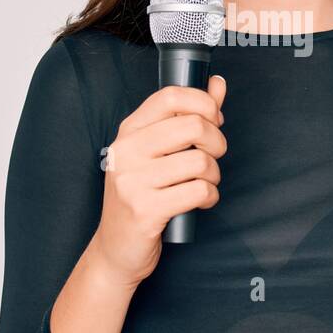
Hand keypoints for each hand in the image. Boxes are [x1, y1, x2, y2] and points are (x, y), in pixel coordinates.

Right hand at [92, 75, 226, 285]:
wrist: (115, 249)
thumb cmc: (141, 196)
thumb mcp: (157, 153)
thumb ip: (187, 115)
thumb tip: (216, 83)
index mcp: (128, 131)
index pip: (171, 96)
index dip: (203, 103)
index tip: (214, 119)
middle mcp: (127, 151)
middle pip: (193, 126)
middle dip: (217, 142)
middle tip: (213, 156)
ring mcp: (133, 181)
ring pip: (201, 161)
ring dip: (214, 175)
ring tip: (204, 183)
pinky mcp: (145, 210)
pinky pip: (199, 191)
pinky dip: (209, 197)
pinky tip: (201, 201)